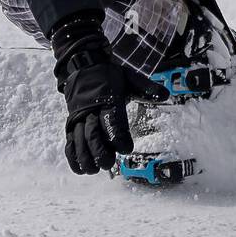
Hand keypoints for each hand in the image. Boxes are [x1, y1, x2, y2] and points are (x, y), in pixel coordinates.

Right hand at [51, 12, 167, 174]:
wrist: (85, 66)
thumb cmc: (110, 76)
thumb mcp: (130, 78)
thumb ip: (146, 88)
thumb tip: (166, 94)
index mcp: (108, 98)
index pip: (112, 119)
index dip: (118, 136)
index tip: (126, 149)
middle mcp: (91, 109)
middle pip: (93, 133)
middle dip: (100, 150)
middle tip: (109, 163)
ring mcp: (79, 116)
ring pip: (78, 139)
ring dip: (85, 156)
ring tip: (94, 170)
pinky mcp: (71, 122)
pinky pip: (69, 140)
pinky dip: (72, 155)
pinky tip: (80, 169)